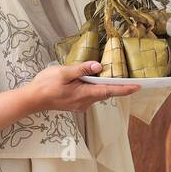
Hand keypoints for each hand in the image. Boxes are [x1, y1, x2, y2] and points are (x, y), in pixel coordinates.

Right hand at [24, 61, 140, 113]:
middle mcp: (85, 102)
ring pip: (97, 94)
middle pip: (105, 93)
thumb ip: (81, 69)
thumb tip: (98, 66)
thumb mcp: (63, 72)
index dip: (125, 89)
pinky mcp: (75, 104)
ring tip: (108, 75)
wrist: (32, 100)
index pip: (109, 91)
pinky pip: (89, 95)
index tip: (138, 87)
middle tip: (129, 79)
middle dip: (117, 86)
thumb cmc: (45, 85)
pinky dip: (93, 88)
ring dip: (102, 86)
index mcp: (84, 94)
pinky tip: (88, 80)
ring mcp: (80, 105)